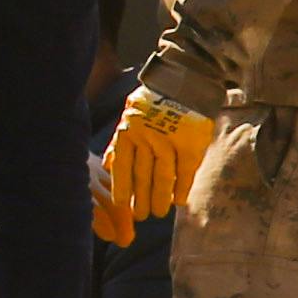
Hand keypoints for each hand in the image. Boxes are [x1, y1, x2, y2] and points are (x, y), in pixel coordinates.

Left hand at [94, 94, 215, 244]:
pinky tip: (180, 201)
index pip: (122, 166)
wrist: (182, 81)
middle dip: (140, 198)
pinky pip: (186, 170)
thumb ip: (119, 142)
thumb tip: (106, 165)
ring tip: (158, 213)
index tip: (121, 206)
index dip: (122, 188)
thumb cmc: (152, 102)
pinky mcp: (191, 141)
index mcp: (128, 131)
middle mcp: (146, 138)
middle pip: (142, 175)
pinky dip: (183, 186)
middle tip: (140, 217)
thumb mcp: (129, 118)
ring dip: (160, 197)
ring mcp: (169, 140)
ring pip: (163, 176)